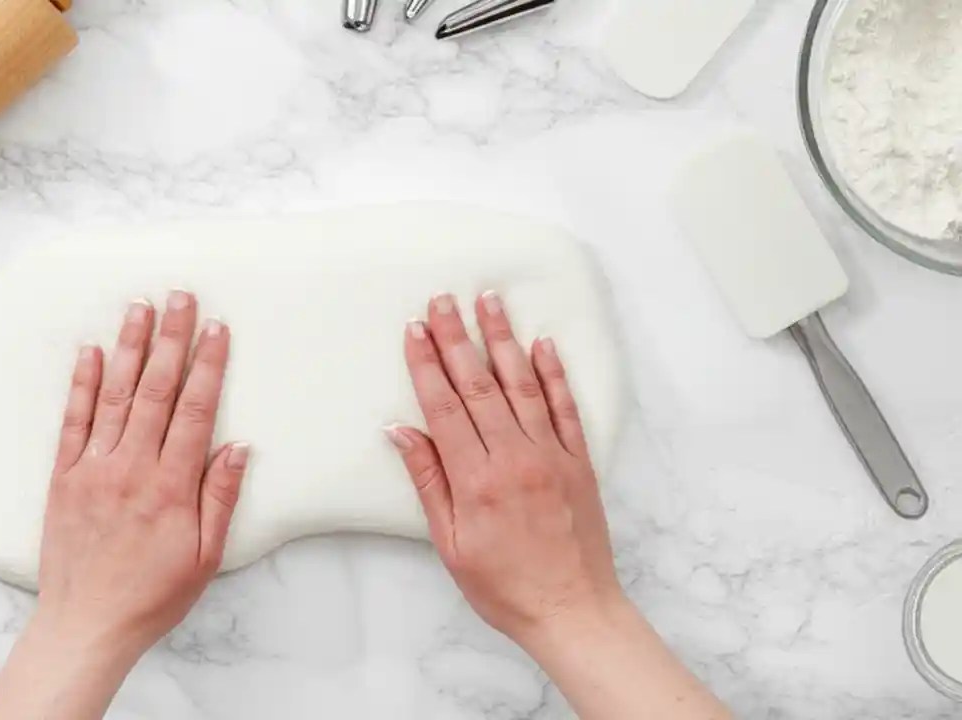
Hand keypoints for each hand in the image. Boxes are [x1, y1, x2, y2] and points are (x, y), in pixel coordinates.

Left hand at [0, 291, 246, 719]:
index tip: (217, 328)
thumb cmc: (152, 596)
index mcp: (170, 485)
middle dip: (172, 339)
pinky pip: (73, 421)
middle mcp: (131, 467)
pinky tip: (91, 352)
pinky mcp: (64, 477)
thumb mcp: (205, 556)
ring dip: (129, 348)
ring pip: (114, 395)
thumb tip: (238, 448)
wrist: (86, 625)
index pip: (195, 410)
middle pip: (156, 390)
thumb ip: (220, 498)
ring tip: (139, 307)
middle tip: (181, 296)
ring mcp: (93, 468)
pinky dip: (81, 384)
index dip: (208, 365)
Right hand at [385, 291, 622, 640]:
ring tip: (489, 301)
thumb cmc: (506, 587)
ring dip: (502, 339)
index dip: (426, 364)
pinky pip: (565, 407)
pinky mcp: (579, 462)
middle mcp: (515, 457)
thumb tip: (402, 432)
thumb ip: (428, 481)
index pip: (445, 406)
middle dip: (457, 338)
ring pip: (522, 384)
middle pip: (479, 384)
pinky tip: (541, 343)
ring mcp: (552, 455)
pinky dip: (553, 373)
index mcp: (477, 479)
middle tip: (443, 300)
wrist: (573, 610)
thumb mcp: (450, 543)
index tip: (414, 329)